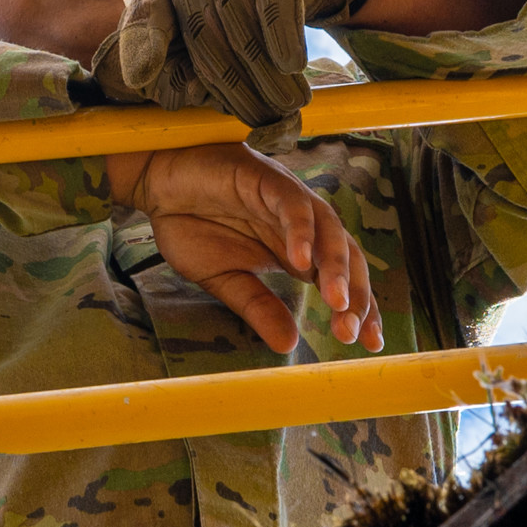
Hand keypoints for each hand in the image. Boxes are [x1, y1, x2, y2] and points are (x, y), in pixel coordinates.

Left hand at [92, 0, 357, 126]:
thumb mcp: (205, 20)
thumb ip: (190, 60)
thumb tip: (176, 101)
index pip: (144, 10)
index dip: (141, 42)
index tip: (141, 78)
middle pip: (203, 26)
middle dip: (232, 81)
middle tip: (259, 118)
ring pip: (238, 9)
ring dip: (264, 66)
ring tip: (287, 101)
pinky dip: (282, 29)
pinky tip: (293, 63)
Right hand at [103, 143, 381, 353]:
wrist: (156, 184)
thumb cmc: (191, 224)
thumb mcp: (224, 279)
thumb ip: (258, 306)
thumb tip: (287, 347)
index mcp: (297, 250)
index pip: (342, 280)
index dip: (360, 308)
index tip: (369, 342)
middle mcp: (302, 225)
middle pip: (346, 257)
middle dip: (355, 295)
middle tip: (353, 332)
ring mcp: (287, 200)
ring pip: (328, 229)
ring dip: (336, 266)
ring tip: (337, 302)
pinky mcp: (266, 179)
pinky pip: (292, 204)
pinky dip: (300, 230)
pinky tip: (299, 260)